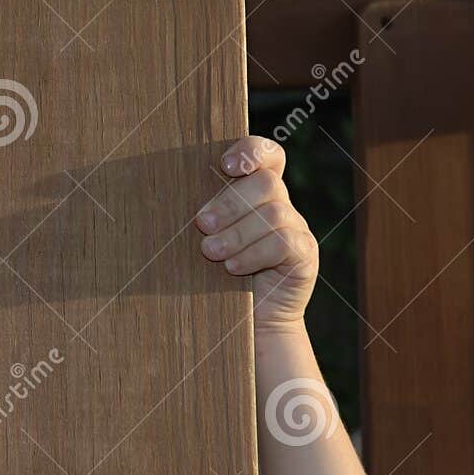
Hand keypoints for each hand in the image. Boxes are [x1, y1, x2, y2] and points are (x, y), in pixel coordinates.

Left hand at [193, 135, 317, 332]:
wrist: (250, 323)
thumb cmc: (216, 276)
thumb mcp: (206, 240)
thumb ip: (202, 217)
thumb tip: (168, 200)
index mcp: (256, 193)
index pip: (268, 155)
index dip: (252, 151)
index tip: (226, 165)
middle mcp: (281, 205)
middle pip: (266, 183)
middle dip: (230, 203)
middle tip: (202, 224)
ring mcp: (297, 229)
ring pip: (273, 213)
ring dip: (237, 232)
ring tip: (210, 252)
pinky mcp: (305, 255)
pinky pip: (284, 243)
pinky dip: (254, 253)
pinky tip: (232, 268)